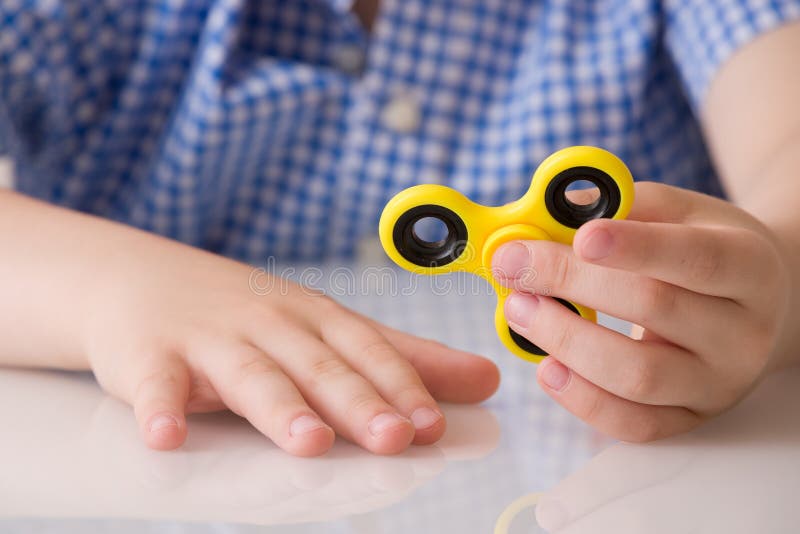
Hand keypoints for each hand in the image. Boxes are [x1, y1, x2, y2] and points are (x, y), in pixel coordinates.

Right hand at [82, 239, 498, 455]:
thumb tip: (487, 381)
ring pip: (250, 376)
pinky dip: (161, 408)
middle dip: (358, 402)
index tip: (434, 425)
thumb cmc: (250, 315)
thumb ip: (405, 359)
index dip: (401, 387)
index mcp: (317, 320)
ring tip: (308, 442)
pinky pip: (156, 385)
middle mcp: (272, 326)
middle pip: (319, 367)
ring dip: (280, 408)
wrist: (144, 278)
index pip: (367, 353)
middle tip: (393, 437)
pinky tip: (168, 436)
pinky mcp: (151, 357)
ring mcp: (210, 339)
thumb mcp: (329, 328)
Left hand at [491, 182, 790, 440]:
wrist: (757, 309)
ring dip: (566, 342)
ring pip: (638, 375)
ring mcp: (718, 383)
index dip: (635, 247)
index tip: (579, 236)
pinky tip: (546, 367)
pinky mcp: (690, 420)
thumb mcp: (681, 214)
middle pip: (655, 308)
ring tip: (519, 310)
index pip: (694, 256)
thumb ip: (622, 207)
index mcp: (749, 265)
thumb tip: (547, 214)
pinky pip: (633, 424)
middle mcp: (742, 331)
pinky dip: (582, 399)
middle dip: (571, 283)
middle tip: (514, 265)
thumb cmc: (703, 252)